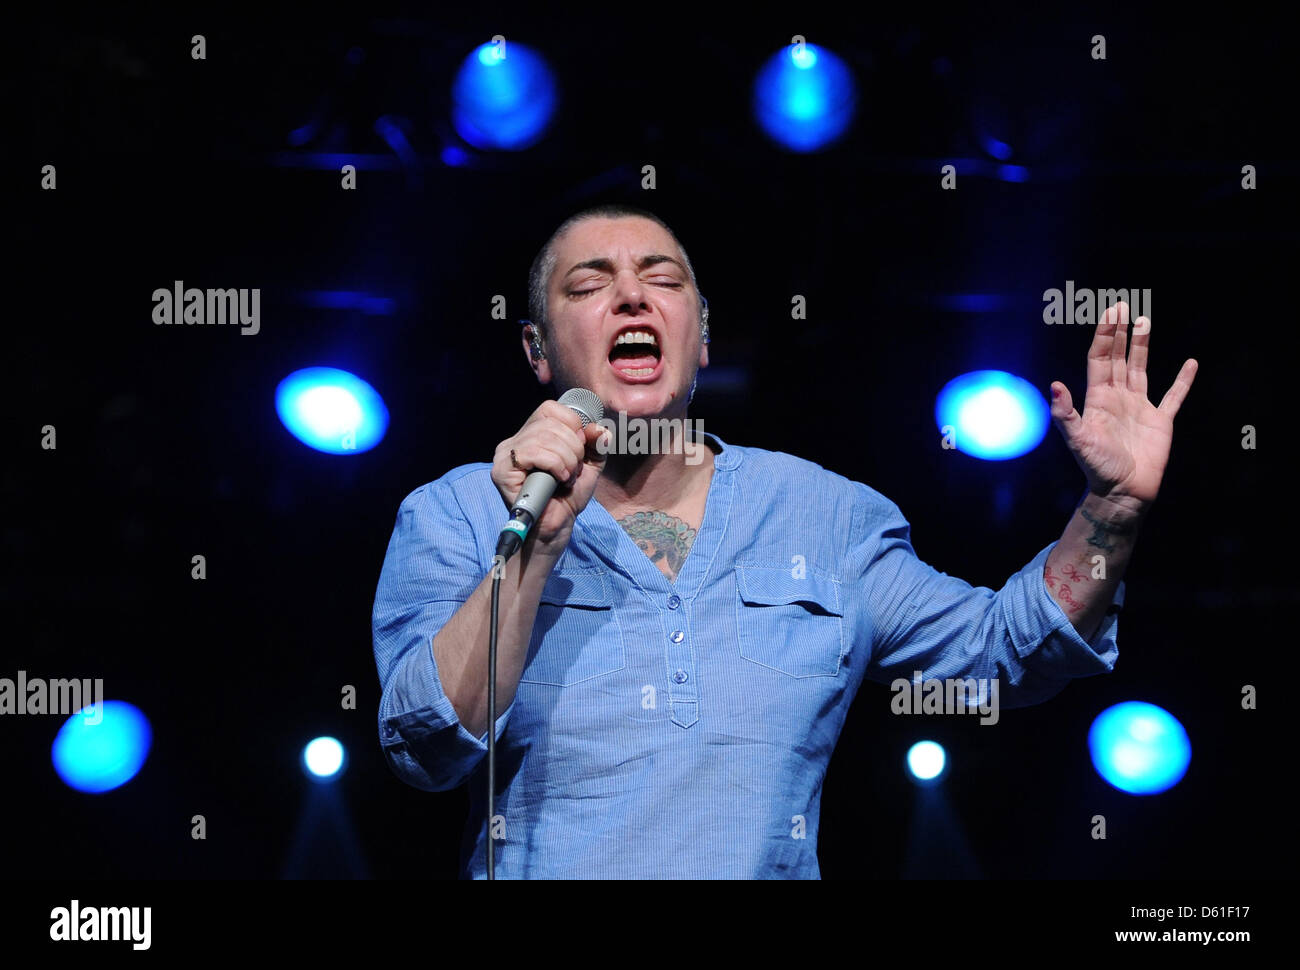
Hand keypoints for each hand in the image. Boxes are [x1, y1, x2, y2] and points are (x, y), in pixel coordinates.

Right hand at [492, 400, 611, 552]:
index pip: (550, 409)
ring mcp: (505, 455)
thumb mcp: (589, 465)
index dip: (572, 425)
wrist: (556, 527)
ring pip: (543, 437)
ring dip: (566, 459)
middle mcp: (515, 441)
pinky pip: (533, 452)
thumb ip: (595, 443)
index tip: (579, 450)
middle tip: (574, 469)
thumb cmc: (567, 497)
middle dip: (573, 447)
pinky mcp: (502, 470)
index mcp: (531, 434)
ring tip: (566, 477)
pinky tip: (558, 480)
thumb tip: (598, 428)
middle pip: (550, 423)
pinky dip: (554, 465)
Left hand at [1050, 301, 1196, 514]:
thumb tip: (1054, 385)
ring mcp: (1139, 408)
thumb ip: (1065, 413)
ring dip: (1142, 346)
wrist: (1122, 491)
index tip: (1109, 314)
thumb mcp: (1077, 439)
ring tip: (1144, 321)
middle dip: (1120, 333)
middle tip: (1123, 305)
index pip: (1099, 359)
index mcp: (1098, 399)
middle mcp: (1117, 398)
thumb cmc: (1097, 467)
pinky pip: (1174, 397)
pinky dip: (1183, 381)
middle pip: (1117, 358)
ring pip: (1140, 369)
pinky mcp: (1160, 421)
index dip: (1104, 336)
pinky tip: (1191, 364)